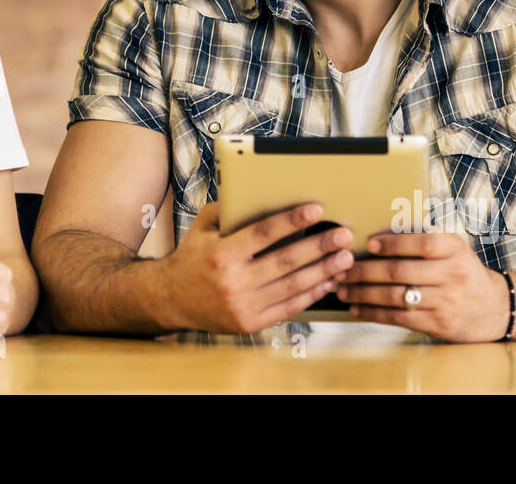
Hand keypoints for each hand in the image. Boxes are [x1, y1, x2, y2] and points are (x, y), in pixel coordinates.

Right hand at [162, 200, 354, 333]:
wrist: (170, 299)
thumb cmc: (192, 256)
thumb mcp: (203, 227)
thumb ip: (230, 210)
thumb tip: (262, 191)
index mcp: (220, 254)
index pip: (263, 233)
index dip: (292, 220)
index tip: (317, 209)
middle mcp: (232, 282)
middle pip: (285, 261)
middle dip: (319, 247)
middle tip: (343, 234)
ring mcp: (242, 307)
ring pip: (292, 286)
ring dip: (323, 271)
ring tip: (345, 258)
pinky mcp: (250, 324)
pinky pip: (288, 308)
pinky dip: (311, 294)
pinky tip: (327, 281)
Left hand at [333, 228, 510, 341]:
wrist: (494, 309)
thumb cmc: (463, 273)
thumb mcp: (454, 250)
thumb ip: (425, 240)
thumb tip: (380, 233)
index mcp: (454, 249)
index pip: (422, 242)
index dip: (394, 243)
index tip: (369, 243)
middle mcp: (452, 274)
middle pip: (401, 271)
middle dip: (365, 271)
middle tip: (342, 268)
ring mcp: (446, 302)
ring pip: (396, 297)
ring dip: (363, 293)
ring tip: (343, 289)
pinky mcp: (438, 325)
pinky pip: (399, 318)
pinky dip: (374, 313)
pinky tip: (357, 308)